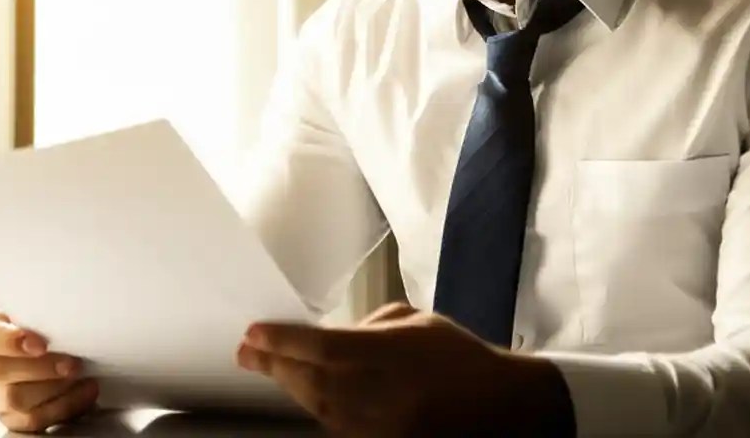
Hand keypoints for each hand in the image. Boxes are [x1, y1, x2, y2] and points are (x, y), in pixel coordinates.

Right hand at [0, 303, 99, 432]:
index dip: (8, 341)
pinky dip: (63, 406)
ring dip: (54, 388)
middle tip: (72, 363)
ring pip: (14, 399)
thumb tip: (65, 314)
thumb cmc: (45, 325)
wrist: (57, 347)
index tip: (40, 343)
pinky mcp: (11, 417)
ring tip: (81, 376)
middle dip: (40, 368)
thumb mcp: (39, 310)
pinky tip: (84, 391)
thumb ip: (41, 311)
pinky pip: (32, 419)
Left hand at [236, 302, 572, 436]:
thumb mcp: (416, 323)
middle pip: (311, 380)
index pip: (323, 348)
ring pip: (318, 406)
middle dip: (275, 364)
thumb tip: (329, 337)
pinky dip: (315, 406)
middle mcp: (381, 393)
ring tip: (267, 367)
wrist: (502, 408)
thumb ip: (369, 327)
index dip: (282, 342)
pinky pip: (336, 424)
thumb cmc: (458, 357)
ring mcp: (380, 426)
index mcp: (392, 354)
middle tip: (247, 351)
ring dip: (290, 385)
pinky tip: (303, 391)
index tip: (254, 333)